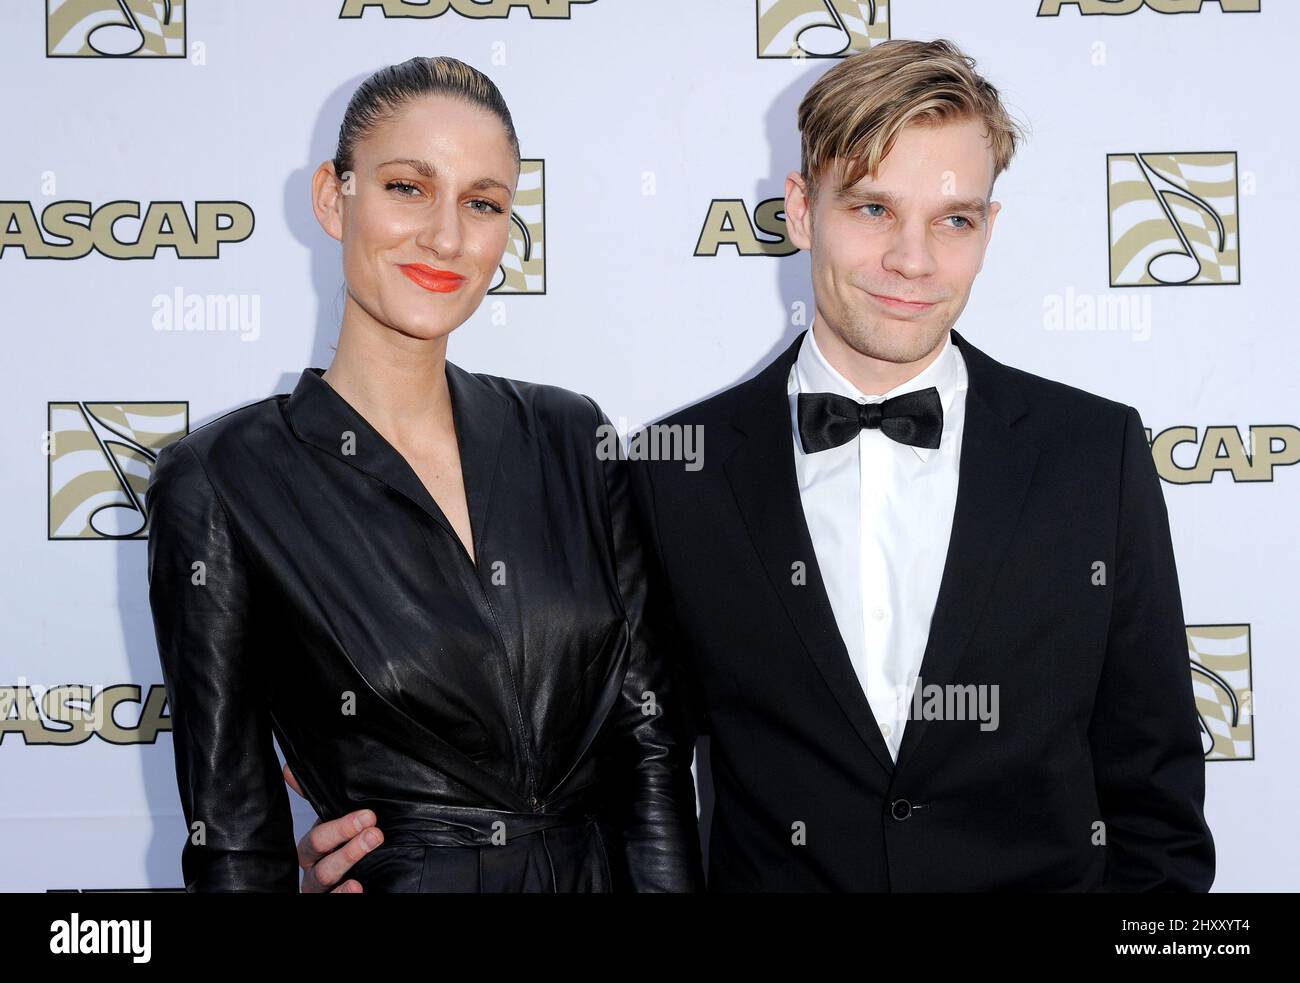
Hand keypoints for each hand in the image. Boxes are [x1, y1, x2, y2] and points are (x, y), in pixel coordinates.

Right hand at [284, 764, 383, 892]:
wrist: (364, 874)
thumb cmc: (345, 842)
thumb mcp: (336, 819)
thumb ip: (317, 796)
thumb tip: (289, 769)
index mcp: (313, 848)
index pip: (318, 839)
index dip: (340, 828)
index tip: (368, 816)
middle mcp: (314, 870)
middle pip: (323, 862)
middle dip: (349, 846)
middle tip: (375, 833)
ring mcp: (322, 889)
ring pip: (326, 879)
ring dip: (349, 863)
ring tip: (371, 850)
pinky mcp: (334, 898)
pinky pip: (335, 900)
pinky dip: (345, 894)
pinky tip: (358, 887)